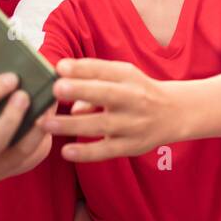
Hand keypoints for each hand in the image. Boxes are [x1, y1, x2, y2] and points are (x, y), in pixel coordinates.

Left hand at [43, 58, 176, 160]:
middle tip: (55, 88)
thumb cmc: (139, 92)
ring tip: (46, 124)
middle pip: (106, 95)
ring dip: (72, 125)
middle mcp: (134, 100)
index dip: (82, 68)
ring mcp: (133, 125)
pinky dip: (86, 153)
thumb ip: (95, 82)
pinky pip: (106, 151)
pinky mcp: (131, 147)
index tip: (60, 67)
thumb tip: (70, 101)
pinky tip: (66, 152)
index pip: (105, 70)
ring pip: (101, 125)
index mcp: (130, 78)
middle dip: (81, 91)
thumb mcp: (123, 78)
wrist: (174, 114)